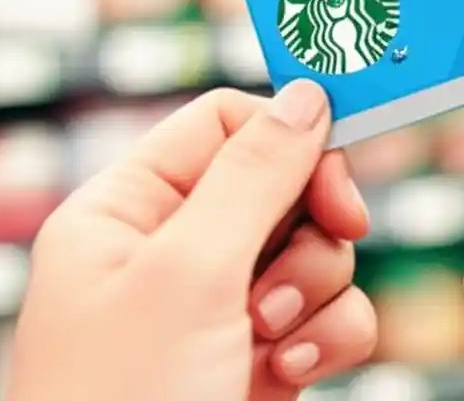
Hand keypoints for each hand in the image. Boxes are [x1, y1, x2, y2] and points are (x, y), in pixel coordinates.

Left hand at [8, 80, 376, 400]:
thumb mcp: (187, 273)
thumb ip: (255, 175)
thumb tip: (312, 95)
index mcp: (126, 209)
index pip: (225, 125)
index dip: (290, 139)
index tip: (337, 176)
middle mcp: (172, 251)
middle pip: (286, 185)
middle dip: (311, 227)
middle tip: (334, 238)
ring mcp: (221, 307)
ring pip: (318, 250)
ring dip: (318, 289)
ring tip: (273, 335)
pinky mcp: (264, 355)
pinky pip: (329, 312)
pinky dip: (330, 335)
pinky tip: (294, 369)